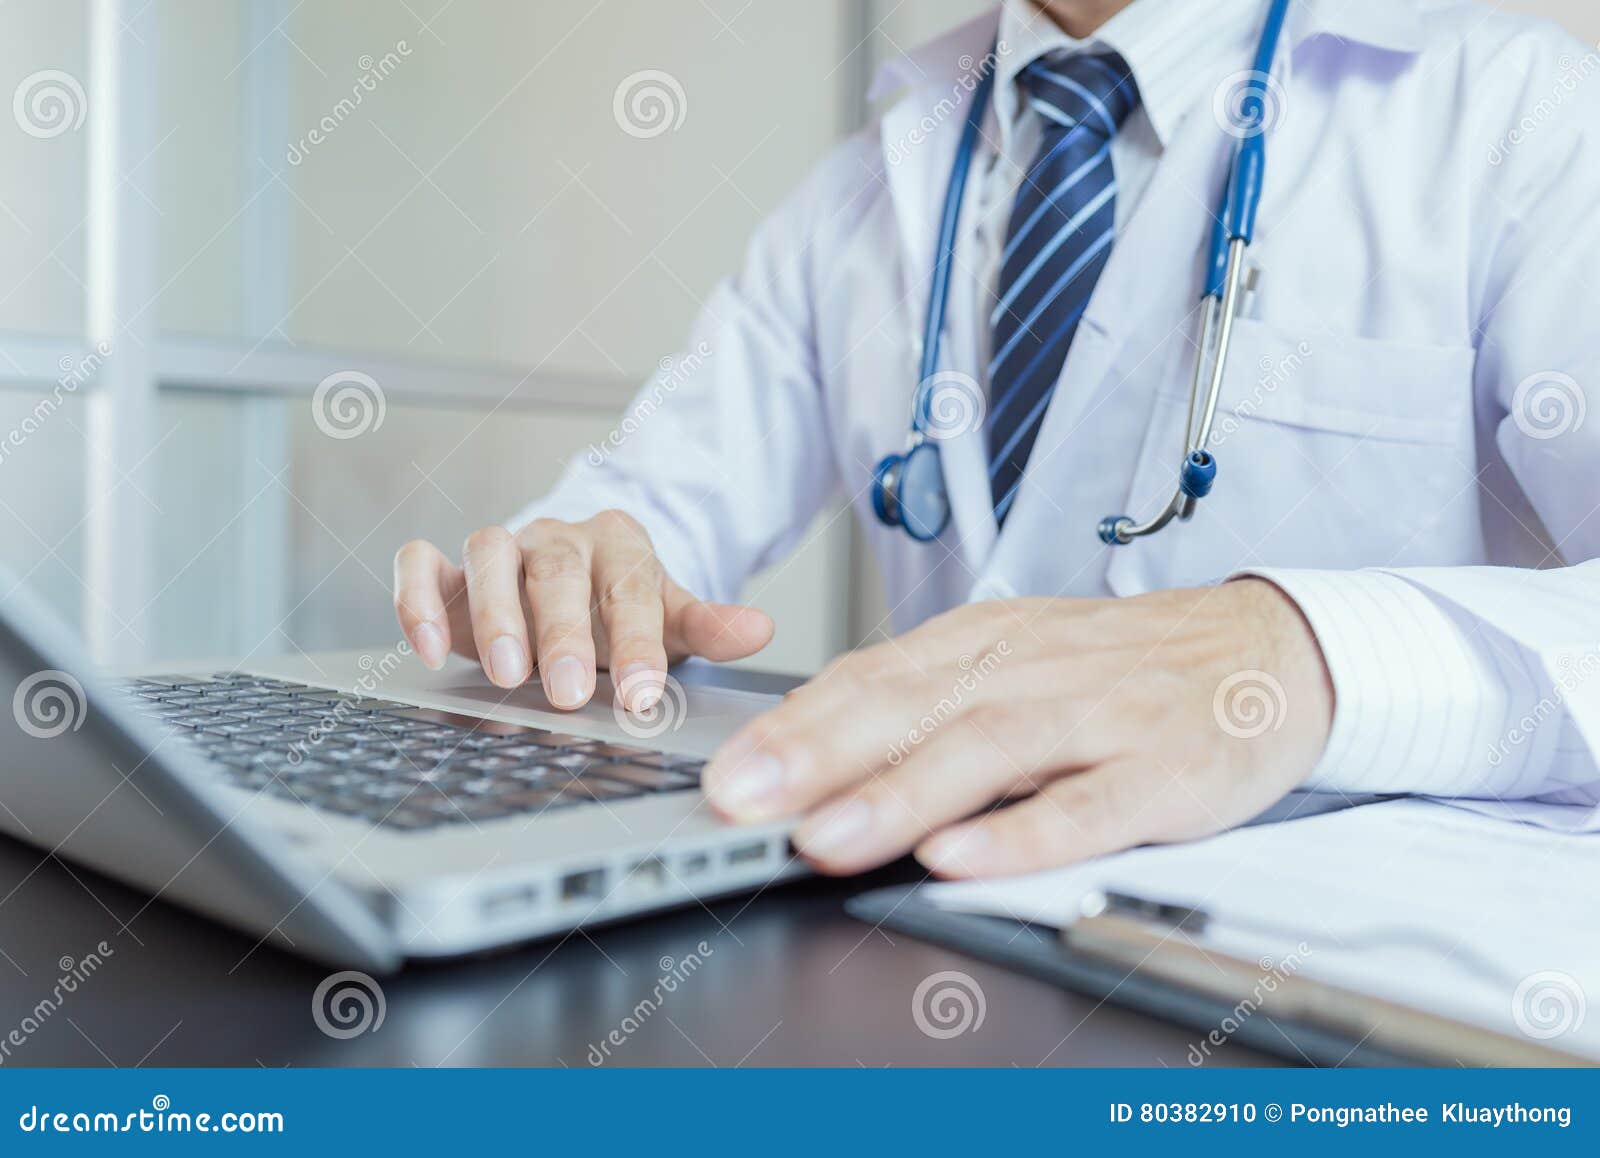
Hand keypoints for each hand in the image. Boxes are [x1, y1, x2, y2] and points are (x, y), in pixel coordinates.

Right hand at [392, 511, 772, 709]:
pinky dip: (420, 599)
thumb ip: (709, 627)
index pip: (631, 590)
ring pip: (488, 557)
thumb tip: (759, 629)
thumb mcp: (670, 620)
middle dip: (563, 634)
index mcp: (621, 544)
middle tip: (571, 692)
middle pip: (558, 573)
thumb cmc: (619, 609)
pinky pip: (422, 562)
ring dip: (495, 615)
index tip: (643, 694)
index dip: (637, 643)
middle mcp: (558, 539)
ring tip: (507, 675)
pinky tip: (432, 649)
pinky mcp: (450, 567)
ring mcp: (502, 549)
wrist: (574, 587)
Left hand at [702, 579, 1332, 876]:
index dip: (795, 724)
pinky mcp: (1165, 769)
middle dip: (816, 755)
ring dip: (899, 796)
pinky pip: (1088, 804)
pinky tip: (963, 856)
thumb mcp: (1019, 656)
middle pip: (913, 708)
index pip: (873, 677)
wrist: (1268, 646)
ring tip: (824, 838)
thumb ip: (928, 697)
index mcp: (987, 641)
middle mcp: (1033, 669)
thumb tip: (812, 743)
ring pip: (987, 752)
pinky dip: (1022, 831)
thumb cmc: (1122, 664)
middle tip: (741, 802)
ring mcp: (1101, 716)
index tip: (727, 770)